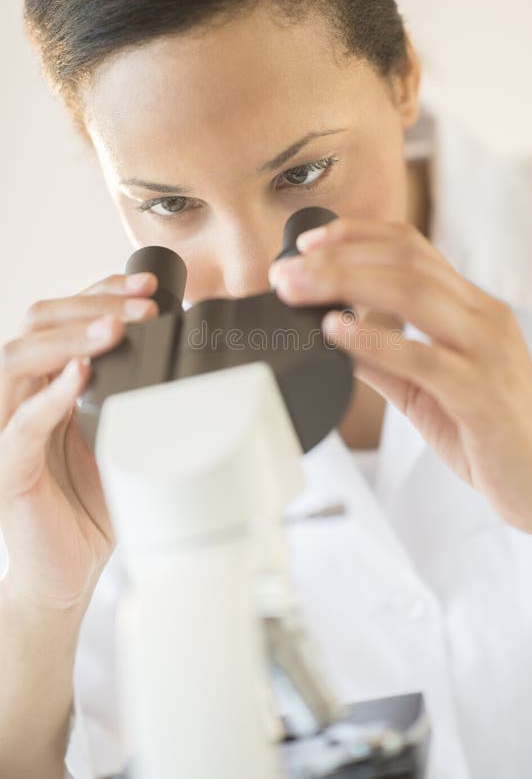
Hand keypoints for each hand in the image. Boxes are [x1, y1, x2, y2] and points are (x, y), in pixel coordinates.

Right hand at [0, 272, 158, 616]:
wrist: (66, 574)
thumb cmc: (93, 505)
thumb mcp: (124, 438)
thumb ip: (136, 399)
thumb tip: (185, 363)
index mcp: (48, 384)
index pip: (63, 318)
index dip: (101, 292)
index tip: (151, 286)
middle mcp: (22, 397)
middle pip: (38, 324)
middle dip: (93, 304)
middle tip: (145, 305)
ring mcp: (7, 429)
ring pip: (19, 359)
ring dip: (72, 336)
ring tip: (117, 329)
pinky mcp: (7, 468)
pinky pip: (20, 424)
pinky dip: (51, 396)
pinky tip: (82, 375)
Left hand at [268, 216, 531, 540]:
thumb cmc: (490, 436)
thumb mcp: (429, 390)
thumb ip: (387, 362)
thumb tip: (336, 338)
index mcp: (475, 311)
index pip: (415, 250)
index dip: (359, 236)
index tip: (310, 243)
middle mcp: (485, 319)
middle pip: (406, 263)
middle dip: (338, 259)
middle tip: (285, 271)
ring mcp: (487, 351)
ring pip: (413, 293)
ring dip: (344, 284)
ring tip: (298, 289)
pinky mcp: (483, 392)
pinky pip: (422, 356)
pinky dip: (373, 339)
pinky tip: (336, 331)